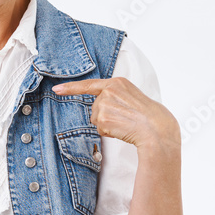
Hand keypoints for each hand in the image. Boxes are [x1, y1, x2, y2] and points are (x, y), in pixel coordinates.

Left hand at [51, 77, 178, 148]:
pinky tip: (122, 129)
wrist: (157, 129)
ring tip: (126, 123)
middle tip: (126, 118)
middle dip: (106, 116)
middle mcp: (108, 91)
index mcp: (117, 82)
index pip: (89, 85)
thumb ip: (115, 96)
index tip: (57, 89)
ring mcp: (104, 104)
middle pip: (95, 107)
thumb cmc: (150, 115)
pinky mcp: (102, 118)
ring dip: (108, 124)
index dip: (71, 88)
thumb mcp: (132, 96)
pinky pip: (99, 128)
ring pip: (96, 118)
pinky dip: (109, 132)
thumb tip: (100, 107)